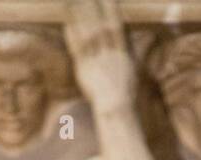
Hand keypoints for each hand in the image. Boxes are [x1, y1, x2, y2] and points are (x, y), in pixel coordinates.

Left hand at [64, 0, 135, 114]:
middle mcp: (110, 55)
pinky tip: (67, 23)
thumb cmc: (125, 91)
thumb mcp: (133, 68)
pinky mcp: (85, 69)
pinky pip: (78, 49)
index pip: (117, 26)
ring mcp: (97, 62)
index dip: (112, 9)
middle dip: (94, 8)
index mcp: (122, 53)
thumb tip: (129, 37)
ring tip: (74, 1)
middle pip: (101, 26)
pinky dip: (72, 35)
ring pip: (88, 35)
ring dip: (81, 17)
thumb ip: (131, 51)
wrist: (115, 108)